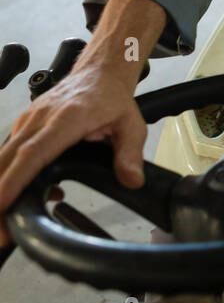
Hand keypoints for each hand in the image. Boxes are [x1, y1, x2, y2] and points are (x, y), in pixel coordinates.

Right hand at [0, 63, 145, 247]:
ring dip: (1, 188)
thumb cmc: (111, 98)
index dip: (15, 180)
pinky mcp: (23, 125)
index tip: (2, 204)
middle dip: (0, 195)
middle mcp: (41, 118)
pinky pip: (9, 153)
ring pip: (3, 157)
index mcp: (67, 118)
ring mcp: (28, 120)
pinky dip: (10, 177)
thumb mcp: (131, 125)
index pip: (34, 152)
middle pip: (8, 159)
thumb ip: (130, 154)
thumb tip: (132, 180)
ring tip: (6, 223)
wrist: (98, 71)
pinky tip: (30, 195)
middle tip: (1, 232)